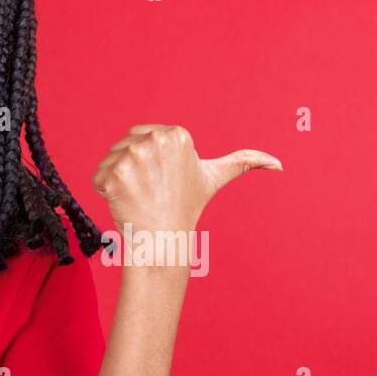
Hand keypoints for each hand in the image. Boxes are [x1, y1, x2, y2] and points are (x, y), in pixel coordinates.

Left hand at [91, 124, 281, 235]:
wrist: (163, 240)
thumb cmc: (186, 207)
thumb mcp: (216, 178)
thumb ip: (245, 162)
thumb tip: (279, 165)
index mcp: (177, 135)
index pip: (144, 136)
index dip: (149, 160)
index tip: (163, 180)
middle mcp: (155, 141)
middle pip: (126, 145)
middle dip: (133, 167)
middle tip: (150, 191)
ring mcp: (133, 158)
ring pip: (111, 160)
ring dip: (118, 180)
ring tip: (138, 197)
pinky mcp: (113, 175)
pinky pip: (98, 176)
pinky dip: (104, 191)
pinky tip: (124, 203)